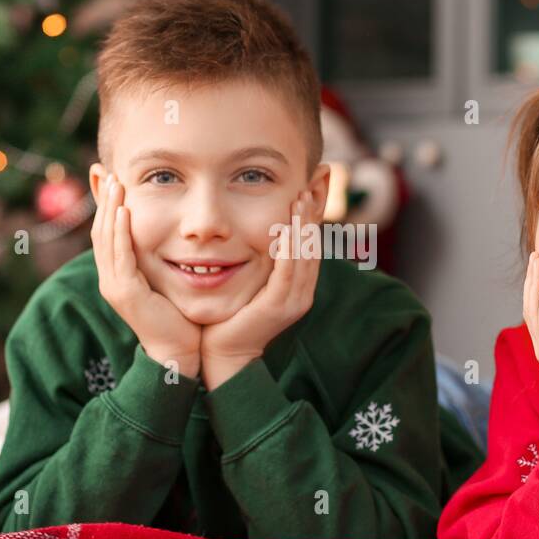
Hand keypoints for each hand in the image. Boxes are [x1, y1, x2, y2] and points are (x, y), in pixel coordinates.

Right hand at [92, 173, 200, 378]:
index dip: (105, 205)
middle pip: (100, 231)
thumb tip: (172, 234)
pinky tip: (123, 213)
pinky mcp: (125, 293)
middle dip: (105, 200)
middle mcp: (110, 278)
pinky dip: (120, 233)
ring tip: (116, 183)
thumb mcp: (164, 279)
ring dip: (110, 209)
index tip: (109, 177)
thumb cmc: (177, 316)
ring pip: (106, 240)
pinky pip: (120, 257)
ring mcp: (114, 286)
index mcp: (117, 274)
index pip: (106, 232)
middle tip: (109, 171)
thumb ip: (160, 258)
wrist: (178, 352)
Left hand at [200, 192, 321, 389]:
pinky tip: (287, 229)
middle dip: (313, 214)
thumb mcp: (253, 282)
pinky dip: (289, 250)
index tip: (311, 189)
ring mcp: (293, 300)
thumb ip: (262, 262)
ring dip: (303, 225)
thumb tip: (264, 234)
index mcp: (299, 286)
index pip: (311, 245)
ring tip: (302, 199)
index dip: (312, 217)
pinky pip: (287, 272)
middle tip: (312, 185)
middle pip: (313, 245)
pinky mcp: (278, 306)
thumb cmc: (233, 316)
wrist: (225, 354)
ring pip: (304, 256)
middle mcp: (302, 292)